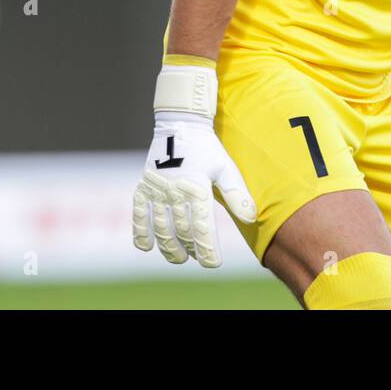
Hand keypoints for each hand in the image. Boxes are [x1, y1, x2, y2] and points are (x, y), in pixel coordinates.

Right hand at [132, 60, 257, 267]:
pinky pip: (138, 213)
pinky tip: (145, 247)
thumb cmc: (208, 149)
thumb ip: (237, 194)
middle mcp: (175, 190)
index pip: (202, 226)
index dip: (207, 248)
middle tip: (197, 259)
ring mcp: (156, 189)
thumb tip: (252, 218)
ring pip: (160, 226)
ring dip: (168, 245)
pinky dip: (140, 231)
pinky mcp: (143, 186)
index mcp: (197, 187)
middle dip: (190, 248)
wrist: (181, 125)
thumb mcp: (226, 168)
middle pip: (181, 229)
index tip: (213, 263)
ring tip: (178, 258)